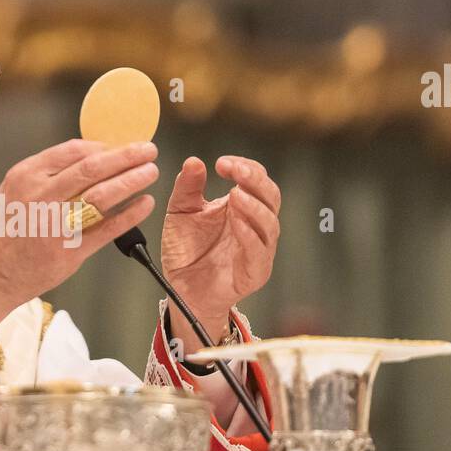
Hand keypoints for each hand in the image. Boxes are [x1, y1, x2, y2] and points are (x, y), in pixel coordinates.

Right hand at [0, 139, 158, 346]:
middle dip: (126, 156)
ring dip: (132, 181)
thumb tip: (93, 156)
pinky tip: (144, 204)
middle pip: (93, 168)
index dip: (104, 146)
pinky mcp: (68, 251)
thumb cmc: (7, 230)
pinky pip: (106, 229)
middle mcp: (40, 196)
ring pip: (103, 195)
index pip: (74, 150)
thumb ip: (49, 173)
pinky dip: (129, 215)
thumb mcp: (17, 189)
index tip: (122, 145)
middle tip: (148, 150)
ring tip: (150, 172)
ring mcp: (55, 225)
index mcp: (27, 175)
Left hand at [160, 156, 279, 347]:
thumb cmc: (187, 250)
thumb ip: (187, 188)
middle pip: (270, 196)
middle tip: (236, 171)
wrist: (182, 289)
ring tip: (235, 194)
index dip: (244, 167)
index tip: (221, 163)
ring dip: (254, 206)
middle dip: (255, 180)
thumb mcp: (180, 212)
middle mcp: (255, 224)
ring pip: (270, 223)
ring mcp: (258, 248)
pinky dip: (250, 235)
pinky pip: (259, 251)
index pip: (255, 179)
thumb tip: (193, 161)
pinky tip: (236, 223)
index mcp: (242, 205)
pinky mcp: (255, 271)